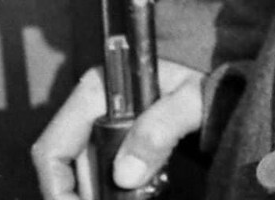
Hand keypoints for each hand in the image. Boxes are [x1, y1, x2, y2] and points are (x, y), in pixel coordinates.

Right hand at [33, 59, 204, 199]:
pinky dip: (111, 192)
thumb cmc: (205, 86)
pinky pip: (100, 177)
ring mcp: (100, 130)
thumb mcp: (191, 100)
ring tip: (131, 197)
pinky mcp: (114, 145)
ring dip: (100, 194)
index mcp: (98, 90)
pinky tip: (132, 196)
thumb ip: (163, 127)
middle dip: (85, 195)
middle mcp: (90, 110)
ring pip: (84, 178)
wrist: (221, 88)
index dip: (57, 187)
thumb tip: (124, 174)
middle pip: (67, 170)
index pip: (53, 146)